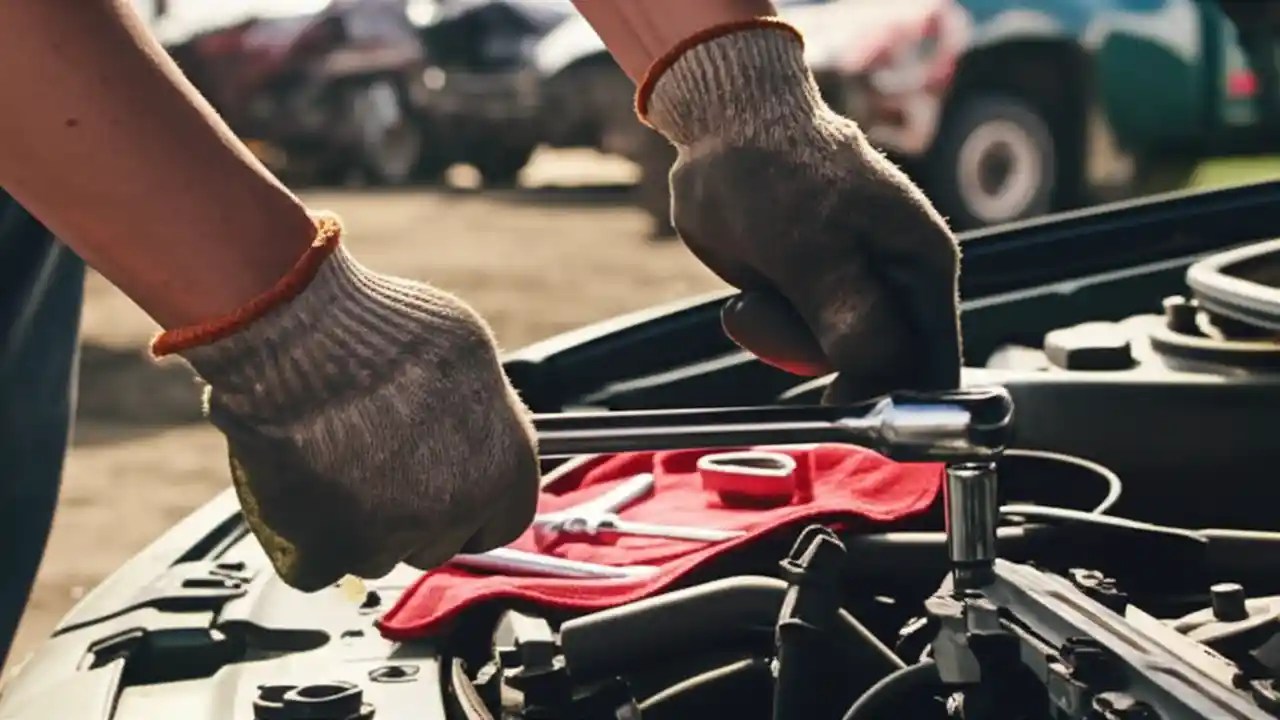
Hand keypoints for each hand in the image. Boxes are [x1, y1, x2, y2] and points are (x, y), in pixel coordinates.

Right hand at [157, 218, 538, 590]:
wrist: (297, 336)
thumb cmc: (377, 327)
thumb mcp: (466, 351)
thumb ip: (480, 410)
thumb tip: (476, 426)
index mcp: (504, 466)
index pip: (504, 520)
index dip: (472, 507)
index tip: (446, 490)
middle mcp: (455, 512)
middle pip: (437, 541)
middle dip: (410, 514)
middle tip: (375, 464)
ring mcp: (390, 540)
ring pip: (375, 555)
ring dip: (355, 526)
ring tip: (330, 461)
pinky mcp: (325, 553)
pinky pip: (315, 569)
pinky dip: (299, 541)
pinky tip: (294, 489)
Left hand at [642, 23, 961, 402]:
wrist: (722, 128)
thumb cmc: (775, 170)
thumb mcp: (812, 252)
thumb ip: (853, 321)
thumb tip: (883, 381)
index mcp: (923, 267)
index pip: (935, 368)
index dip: (896, 401)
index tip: (844, 404)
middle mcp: (898, 284)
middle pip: (877, 372)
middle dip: (820, 357)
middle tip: (782, 314)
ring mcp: (854, 291)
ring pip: (828, 361)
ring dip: (781, 338)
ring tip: (759, 291)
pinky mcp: (813, 294)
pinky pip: (794, 341)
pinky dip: (766, 325)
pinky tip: (750, 292)